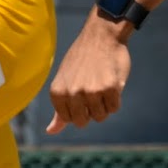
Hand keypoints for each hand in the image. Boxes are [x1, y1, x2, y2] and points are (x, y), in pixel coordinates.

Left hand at [46, 15, 132, 133]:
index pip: (70, 119)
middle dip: (92, 110)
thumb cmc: (83, 60)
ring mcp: (91, 91)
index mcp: (57, 93)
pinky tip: (112, 82)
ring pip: (101, 116)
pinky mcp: (110, 88)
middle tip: (93, 90)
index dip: (80, 108)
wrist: (101, 36)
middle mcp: (72, 93)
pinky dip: (116, 98)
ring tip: (102, 84)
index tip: (81, 91)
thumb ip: (60, 109)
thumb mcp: (65, 82)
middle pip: (84, 121)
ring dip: (105, 104)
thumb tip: (51, 132)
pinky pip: (115, 107)